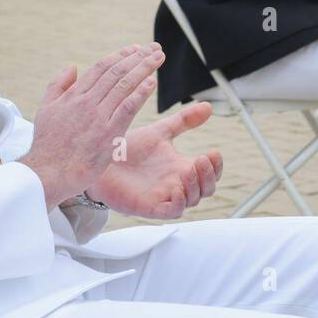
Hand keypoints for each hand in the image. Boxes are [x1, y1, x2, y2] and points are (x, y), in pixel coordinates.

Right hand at [20, 44, 164, 208]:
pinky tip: (152, 82)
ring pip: (125, 86)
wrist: (47, 173)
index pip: (101, 68)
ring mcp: (98, 117)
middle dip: (138, 57)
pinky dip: (140, 93)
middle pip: (117, 72)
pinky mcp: (108, 134)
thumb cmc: (47, 144)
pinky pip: (128, 109)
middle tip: (153, 47)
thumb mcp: (46, 108)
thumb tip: (71, 66)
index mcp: (73, 95)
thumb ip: (58, 85)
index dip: (120, 56)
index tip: (134, 48)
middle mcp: (87, 102)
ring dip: (144, 68)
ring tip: (158, 57)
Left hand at [86, 102, 223, 219]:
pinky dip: (178, 202)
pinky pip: (172, 211)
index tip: (214, 151)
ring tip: (189, 169)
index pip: (209, 173)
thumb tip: (208, 106)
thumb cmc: (129, 149)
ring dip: (195, 186)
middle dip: (209, 176)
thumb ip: (184, 121)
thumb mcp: (160, 132)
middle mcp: (176, 184)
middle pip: (206, 189)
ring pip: (192, 201)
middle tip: (203, 159)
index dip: (216, 166)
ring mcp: (164, 196)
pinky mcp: (150, 206)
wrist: (101, 159)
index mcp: (181, 167)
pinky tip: (177, 187)